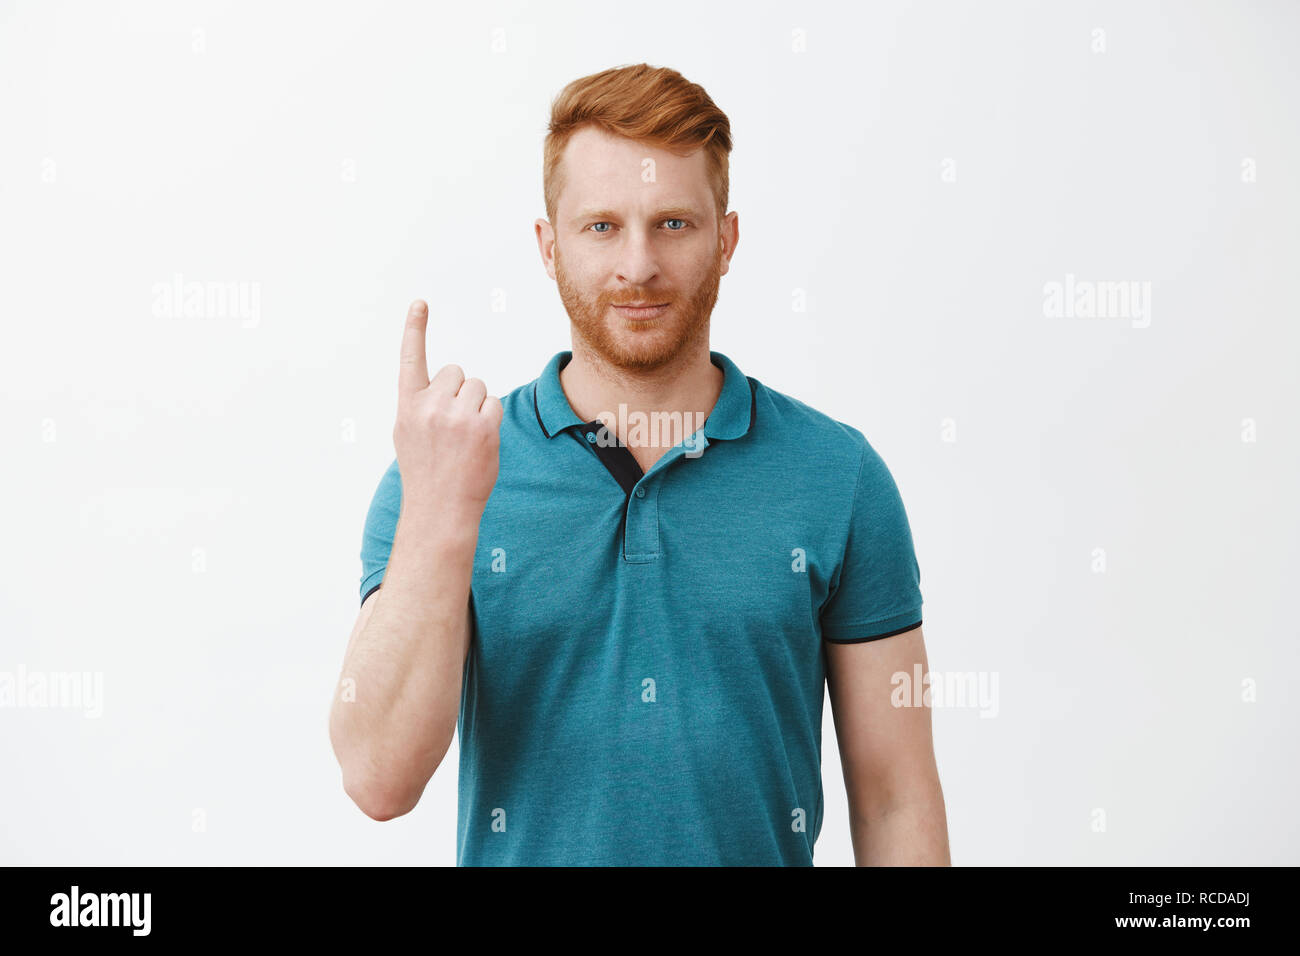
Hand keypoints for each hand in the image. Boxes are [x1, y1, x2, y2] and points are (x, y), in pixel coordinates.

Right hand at [393, 300, 502, 515]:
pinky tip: (479, 442)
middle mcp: (429, 406)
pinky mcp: (482, 427)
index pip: (410, 359)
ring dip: (477, 406)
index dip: (414, 329)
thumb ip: (420, 404)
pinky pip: (494, 405)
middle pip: (456, 372)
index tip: (419, 303)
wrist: (439, 508)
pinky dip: (490, 420)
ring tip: (465, 437)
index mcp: (407, 406)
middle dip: (459, 392)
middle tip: (452, 425)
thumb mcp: (408, 434)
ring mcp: (456, 416)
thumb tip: (445, 383)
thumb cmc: (426, 471)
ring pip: (478, 387)